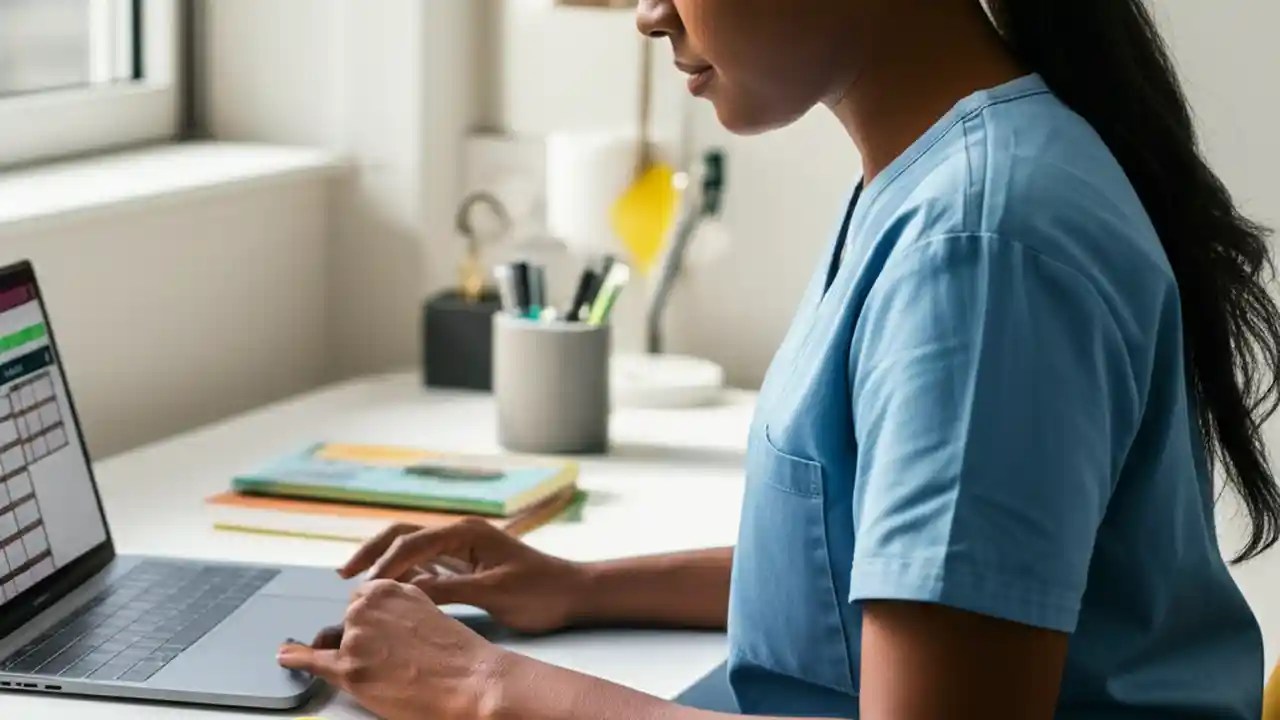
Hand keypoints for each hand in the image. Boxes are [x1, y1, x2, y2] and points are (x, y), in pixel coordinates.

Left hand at [277, 580, 505, 719]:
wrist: (473, 681)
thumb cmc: (460, 654)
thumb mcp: (428, 611)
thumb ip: (398, 609)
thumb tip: (370, 620)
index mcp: (388, 588)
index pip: (362, 601)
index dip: (372, 623)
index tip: (382, 635)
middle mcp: (366, 607)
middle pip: (347, 623)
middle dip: (361, 640)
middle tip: (393, 659)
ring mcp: (355, 638)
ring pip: (337, 646)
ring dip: (353, 658)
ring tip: (387, 673)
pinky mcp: (350, 670)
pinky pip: (313, 662)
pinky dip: (297, 658)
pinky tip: (286, 655)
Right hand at [339, 518, 588, 633]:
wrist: (574, 593)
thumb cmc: (541, 591)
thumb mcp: (494, 592)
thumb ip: (449, 590)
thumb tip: (407, 593)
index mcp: (467, 532)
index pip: (413, 542)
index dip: (386, 564)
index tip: (365, 587)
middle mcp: (461, 534)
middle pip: (404, 534)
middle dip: (374, 551)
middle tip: (346, 575)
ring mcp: (463, 548)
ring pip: (412, 549)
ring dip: (386, 563)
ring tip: (360, 585)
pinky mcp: (466, 564)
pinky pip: (427, 566)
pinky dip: (405, 576)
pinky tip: (392, 593)